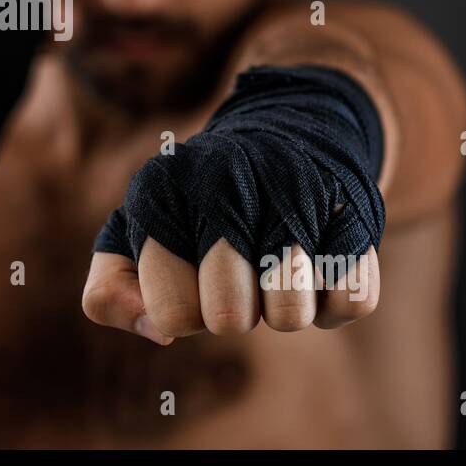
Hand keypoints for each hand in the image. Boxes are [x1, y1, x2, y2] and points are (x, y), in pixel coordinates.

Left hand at [82, 127, 382, 344]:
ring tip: (273, 263)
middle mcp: (225, 179)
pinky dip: (333, 299)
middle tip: (235, 274)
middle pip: (228, 320)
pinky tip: (317, 259)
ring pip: (290, 316)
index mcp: (160, 188)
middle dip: (231, 313)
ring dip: (282, 307)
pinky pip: (350, 303)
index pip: (172, 312)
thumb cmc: (196, 208)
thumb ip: (109, 292)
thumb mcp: (135, 236)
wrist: (287, 136)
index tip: (190, 274)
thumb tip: (158, 329)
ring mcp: (295, 190)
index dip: (183, 310)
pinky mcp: (356, 206)